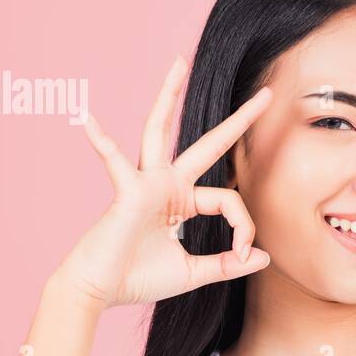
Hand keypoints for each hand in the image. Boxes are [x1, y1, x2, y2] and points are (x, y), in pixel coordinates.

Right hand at [53, 55, 272, 308]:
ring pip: (158, 130)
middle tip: (267, 94)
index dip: (243, 226)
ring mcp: (146, 182)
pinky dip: (101, 141)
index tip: (241, 253)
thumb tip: (264, 257)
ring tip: (178, 64)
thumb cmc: (139, 279)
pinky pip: (114, 161)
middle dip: (239, 120)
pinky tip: (88, 120)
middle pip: (209, 144)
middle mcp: (167, 184)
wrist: (100, 291)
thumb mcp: (194, 272)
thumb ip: (227, 265)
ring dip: (168, 97)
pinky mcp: (126, 190)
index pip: (230, 200)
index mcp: (183, 201)